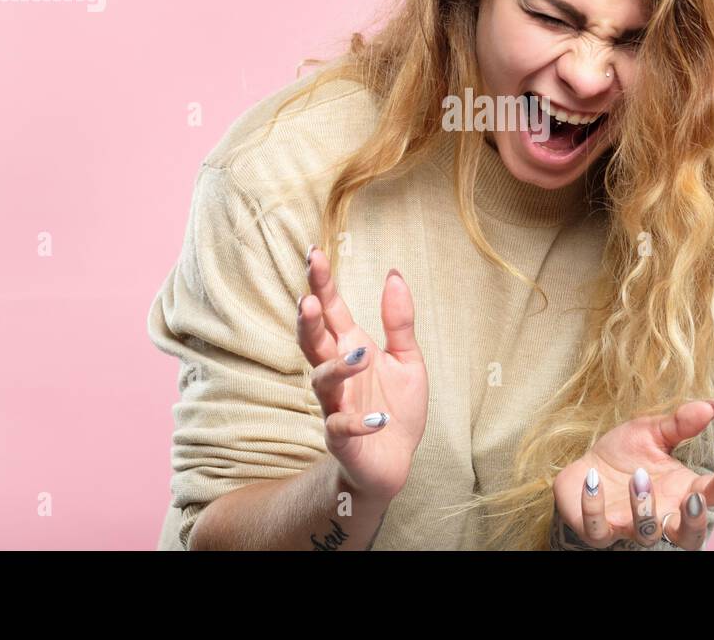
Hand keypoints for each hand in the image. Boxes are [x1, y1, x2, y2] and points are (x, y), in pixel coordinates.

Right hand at [297, 246, 428, 503]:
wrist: (395, 462)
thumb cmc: (395, 406)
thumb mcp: (406, 358)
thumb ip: (398, 320)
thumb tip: (394, 273)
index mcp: (350, 347)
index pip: (331, 310)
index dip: (321, 284)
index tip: (314, 253)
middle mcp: (338, 373)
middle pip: (313, 341)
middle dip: (308, 321)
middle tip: (307, 300)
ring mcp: (337, 405)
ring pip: (322, 381)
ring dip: (338, 367)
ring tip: (360, 354)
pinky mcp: (343, 439)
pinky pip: (342, 428)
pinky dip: (358, 422)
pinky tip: (377, 417)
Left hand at [551, 400, 713, 549]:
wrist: (585, 467)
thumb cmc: (624, 454)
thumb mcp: (653, 432)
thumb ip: (681, 423)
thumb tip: (710, 406)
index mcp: (681, 491)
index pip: (712, 496)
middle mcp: (662, 514)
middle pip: (690, 538)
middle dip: (696, 523)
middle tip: (694, 499)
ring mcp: (630, 525)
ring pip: (647, 534)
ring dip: (644, 507)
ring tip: (638, 476)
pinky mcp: (599, 529)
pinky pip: (598, 529)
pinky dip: (595, 506)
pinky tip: (593, 479)